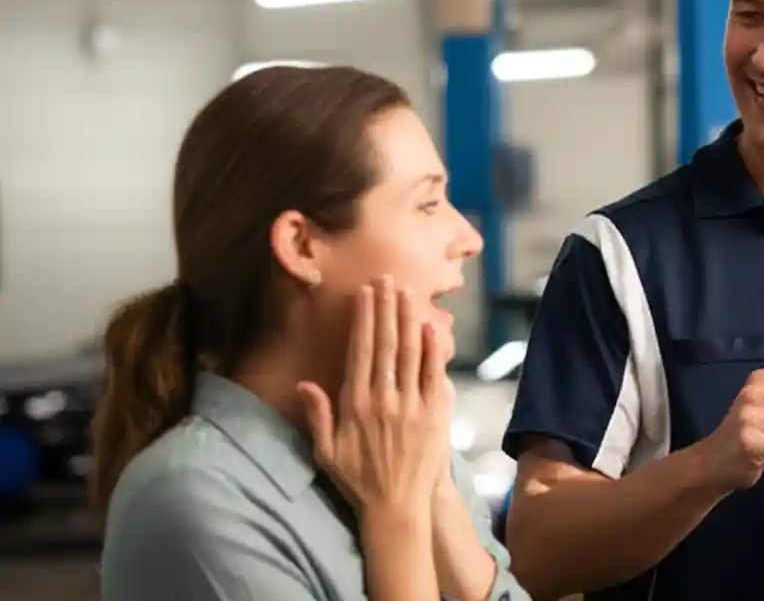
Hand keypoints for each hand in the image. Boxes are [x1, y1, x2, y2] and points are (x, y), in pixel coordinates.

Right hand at [298, 275, 455, 515]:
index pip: (361, 351)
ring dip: (408, 320)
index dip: (364, 320)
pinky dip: (433, 351)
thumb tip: (304, 384)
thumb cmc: (358, 480)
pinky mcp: (435, 416)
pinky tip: (431, 328)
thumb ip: (318, 415)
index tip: (366, 294)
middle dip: (387, 308)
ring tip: (407, 293)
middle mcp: (384, 400)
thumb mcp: (327, 450)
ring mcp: (411, 407)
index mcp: (356, 405)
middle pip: (386, 344)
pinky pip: (434, 376)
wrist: (396, 507)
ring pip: (410, 354)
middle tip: (388, 279)